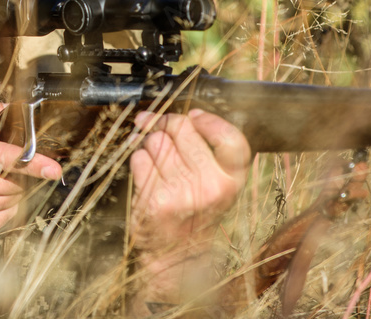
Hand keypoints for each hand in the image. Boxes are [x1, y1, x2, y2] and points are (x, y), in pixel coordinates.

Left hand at [129, 108, 249, 299]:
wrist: (177, 258)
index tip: (195, 117)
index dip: (209, 120)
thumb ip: (202, 146)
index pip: (230, 137)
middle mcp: (211, 186)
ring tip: (158, 164)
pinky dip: (139, 162)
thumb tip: (162, 114)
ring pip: (156, 141)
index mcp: (232, 180)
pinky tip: (148, 177)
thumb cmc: (195, 211)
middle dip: (167, 125)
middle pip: (182, 128)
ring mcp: (182, 193)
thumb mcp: (214, 182)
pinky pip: (139, 159)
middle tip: (162, 132)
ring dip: (150, 144)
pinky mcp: (155, 200)